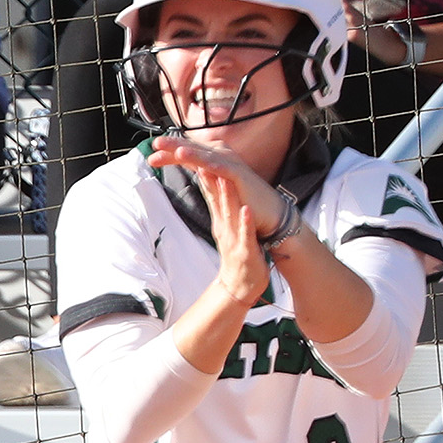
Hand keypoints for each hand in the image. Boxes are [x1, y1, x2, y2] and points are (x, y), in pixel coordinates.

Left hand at [146, 136, 287, 233]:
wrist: (266, 212)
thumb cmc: (242, 199)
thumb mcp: (216, 187)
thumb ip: (202, 177)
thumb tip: (188, 169)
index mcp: (214, 159)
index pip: (187, 153)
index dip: (169, 154)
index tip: (151, 157)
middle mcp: (221, 157)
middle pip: (193, 149)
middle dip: (173, 146)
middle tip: (155, 144)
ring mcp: (230, 164)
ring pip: (205, 155)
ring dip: (189, 151)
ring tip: (174, 150)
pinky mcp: (239, 176)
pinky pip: (223, 168)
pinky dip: (211, 164)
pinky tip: (199, 163)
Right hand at [198, 169, 268, 306]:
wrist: (241, 286)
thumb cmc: (236, 254)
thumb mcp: (224, 228)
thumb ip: (218, 207)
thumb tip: (212, 187)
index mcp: (220, 220)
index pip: (210, 194)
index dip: (204, 173)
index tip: (196, 156)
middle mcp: (224, 227)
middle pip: (215, 201)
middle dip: (209, 179)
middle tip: (201, 159)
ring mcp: (234, 239)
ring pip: (229, 215)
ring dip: (226, 196)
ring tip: (223, 178)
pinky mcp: (246, 251)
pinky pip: (246, 235)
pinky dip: (245, 222)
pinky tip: (246, 210)